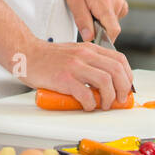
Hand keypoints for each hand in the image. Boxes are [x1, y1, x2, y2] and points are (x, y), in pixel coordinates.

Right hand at [18, 37, 132, 110]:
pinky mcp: (64, 78)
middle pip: (116, 71)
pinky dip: (90, 103)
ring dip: (108, 98)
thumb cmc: (49, 58)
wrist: (26, 54)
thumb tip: (108, 81)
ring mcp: (75, 66)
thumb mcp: (75, 53)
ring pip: (105, 82)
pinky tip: (87, 106)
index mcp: (90, 49)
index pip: (120, 60)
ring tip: (103, 105)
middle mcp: (85, 55)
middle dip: (123, 89)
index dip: (127, 76)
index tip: (126, 88)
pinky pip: (86, 94)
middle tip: (119, 100)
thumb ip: (91, 62)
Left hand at [64, 0, 128, 41]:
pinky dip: (104, 12)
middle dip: (97, 27)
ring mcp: (121, 2)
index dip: (103, 40)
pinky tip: (95, 1)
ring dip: (100, 18)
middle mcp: (118, 5)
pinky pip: (113, 14)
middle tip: (85, 13)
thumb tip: (88, 37)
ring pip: (111, 21)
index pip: (113, 33)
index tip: (93, 40)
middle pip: (110, 28)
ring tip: (89, 3)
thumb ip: (82, 20)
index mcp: (106, 5)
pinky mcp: (121, 0)